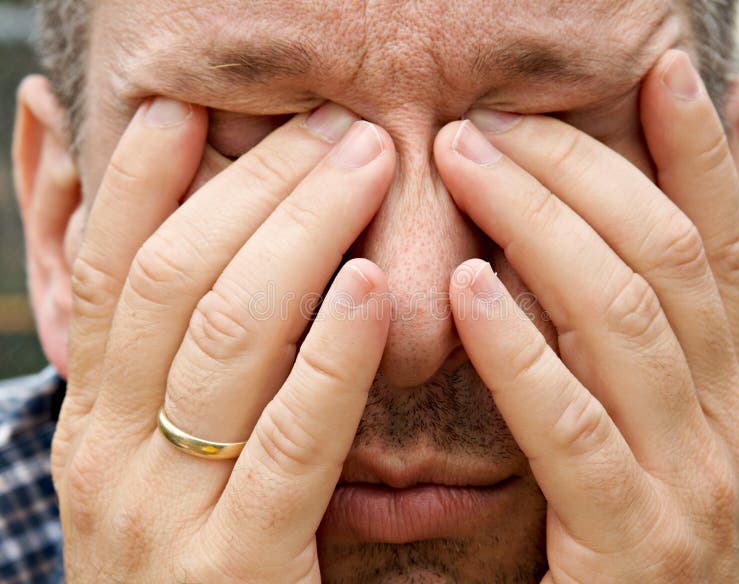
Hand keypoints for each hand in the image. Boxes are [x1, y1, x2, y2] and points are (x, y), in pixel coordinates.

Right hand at [51, 100, 394, 581]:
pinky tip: (372, 288)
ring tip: (364, 163)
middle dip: (256, 183)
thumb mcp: (159, 464)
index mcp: (93, 422)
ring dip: (302, 231)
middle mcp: (107, 456)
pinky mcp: (238, 570)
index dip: (140, 181)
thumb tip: (218, 266)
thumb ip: (179, 376)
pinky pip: (289, 441)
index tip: (193, 107)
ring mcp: (163, 514)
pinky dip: (330, 353)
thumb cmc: (194, 566)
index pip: (110, 272)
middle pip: (178, 277)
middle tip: (332, 121)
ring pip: (227, 334)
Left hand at [435, 50, 738, 581]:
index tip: (660, 68)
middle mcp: (730, 416)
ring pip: (622, 318)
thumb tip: (657, 217)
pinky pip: (572, 426)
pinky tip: (472, 290)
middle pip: (663, 254)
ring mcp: (691, 480)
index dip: (698, 148)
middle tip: (488, 123)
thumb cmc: (636, 519)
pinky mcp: (632, 543)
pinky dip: (523, 350)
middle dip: (578, 172)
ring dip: (541, 226)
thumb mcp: (667, 412)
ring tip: (469, 165)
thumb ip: (660, 321)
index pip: (723, 236)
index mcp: (733, 378)